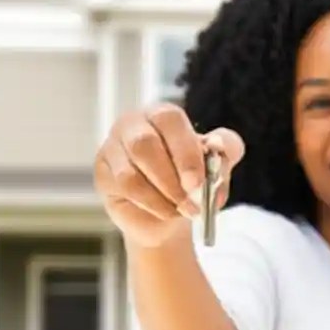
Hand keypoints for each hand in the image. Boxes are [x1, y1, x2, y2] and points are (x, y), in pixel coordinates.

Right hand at [93, 104, 244, 247]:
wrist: (170, 213)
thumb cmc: (192, 181)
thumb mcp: (218, 164)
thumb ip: (226, 150)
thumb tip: (219, 145)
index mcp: (162, 115)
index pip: (169, 120)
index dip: (185, 151)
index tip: (198, 182)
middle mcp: (133, 125)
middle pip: (144, 144)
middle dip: (171, 177)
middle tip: (192, 200)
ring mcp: (113, 148)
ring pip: (131, 172)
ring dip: (162, 195)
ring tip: (183, 209)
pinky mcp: (103, 174)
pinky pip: (124, 190)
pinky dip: (150, 204)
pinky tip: (165, 211)